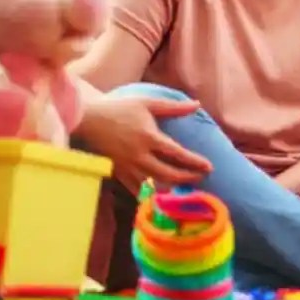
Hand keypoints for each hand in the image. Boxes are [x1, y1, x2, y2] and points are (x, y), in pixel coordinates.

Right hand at [79, 95, 212, 193]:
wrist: (89, 121)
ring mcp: (129, 167)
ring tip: (187, 186)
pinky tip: (163, 195)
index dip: (194, 162)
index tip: (209, 166)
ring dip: (173, 188)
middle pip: (169, 174)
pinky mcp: (120, 174)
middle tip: (202, 177)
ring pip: (155, 185)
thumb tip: (197, 105)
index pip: (177, 154)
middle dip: (188, 178)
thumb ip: (173, 107)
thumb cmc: (120, 109)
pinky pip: (138, 190)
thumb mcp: (148, 103)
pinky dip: (152, 194)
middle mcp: (140, 156)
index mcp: (149, 138)